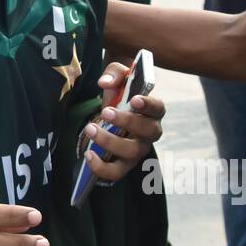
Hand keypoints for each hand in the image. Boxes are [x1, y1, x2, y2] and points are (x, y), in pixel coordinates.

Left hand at [87, 61, 165, 183]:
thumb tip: (105, 82)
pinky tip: (88, 154)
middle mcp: (151, 132)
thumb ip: (114, 73)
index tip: (134, 100)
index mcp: (153, 110)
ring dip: (110, 142)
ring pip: (131, 153)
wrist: (111, 108)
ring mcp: (138, 149)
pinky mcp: (124, 163)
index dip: (148, 105)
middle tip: (105, 112)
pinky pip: (116, 172)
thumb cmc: (120, 90)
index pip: (158, 108)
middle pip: (147, 132)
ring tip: (90, 128)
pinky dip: (102, 168)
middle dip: (126, 122)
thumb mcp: (118, 75)